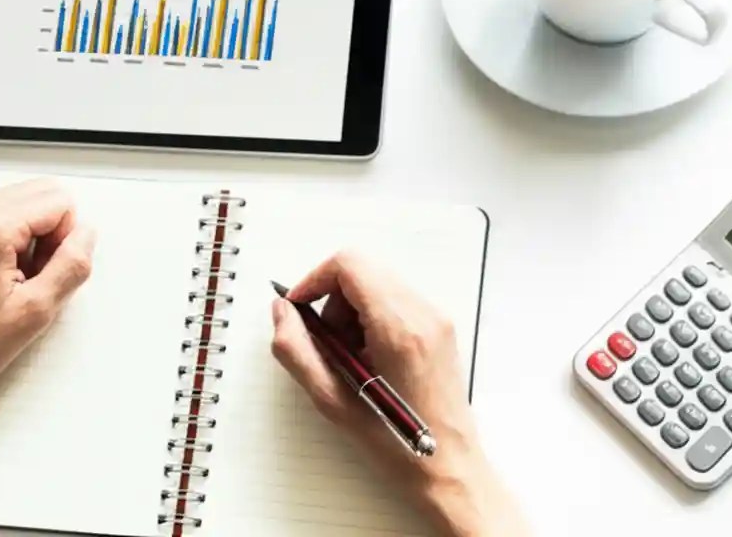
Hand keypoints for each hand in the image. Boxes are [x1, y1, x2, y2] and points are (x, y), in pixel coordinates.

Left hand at [0, 179, 96, 409]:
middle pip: (41, 194)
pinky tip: (2, 274)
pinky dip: (12, 239)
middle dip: (51, 232)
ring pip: (23, 202)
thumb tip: (86, 234)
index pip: (58, 202)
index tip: (44, 275)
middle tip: (33, 276)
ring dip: (32, 236)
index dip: (65, 240)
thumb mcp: (36, 312)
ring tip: (15, 279)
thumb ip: (71, 265)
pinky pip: (0, 214)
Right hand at [270, 252, 526, 536]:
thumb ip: (297, 350)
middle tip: (328, 345)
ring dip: (352, 311)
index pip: (350, 264)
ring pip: (378, 283)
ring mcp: (437, 319)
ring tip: (351, 359)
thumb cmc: (398, 445)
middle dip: (332, 300)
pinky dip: (372, 319)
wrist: (449, 468)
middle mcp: (423, 314)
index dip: (314, 279)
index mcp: (399, 328)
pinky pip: (396, 301)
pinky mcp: (441, 328)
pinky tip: (370, 360)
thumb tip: (282, 312)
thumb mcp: (332, 401)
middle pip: (362, 270)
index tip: (299, 308)